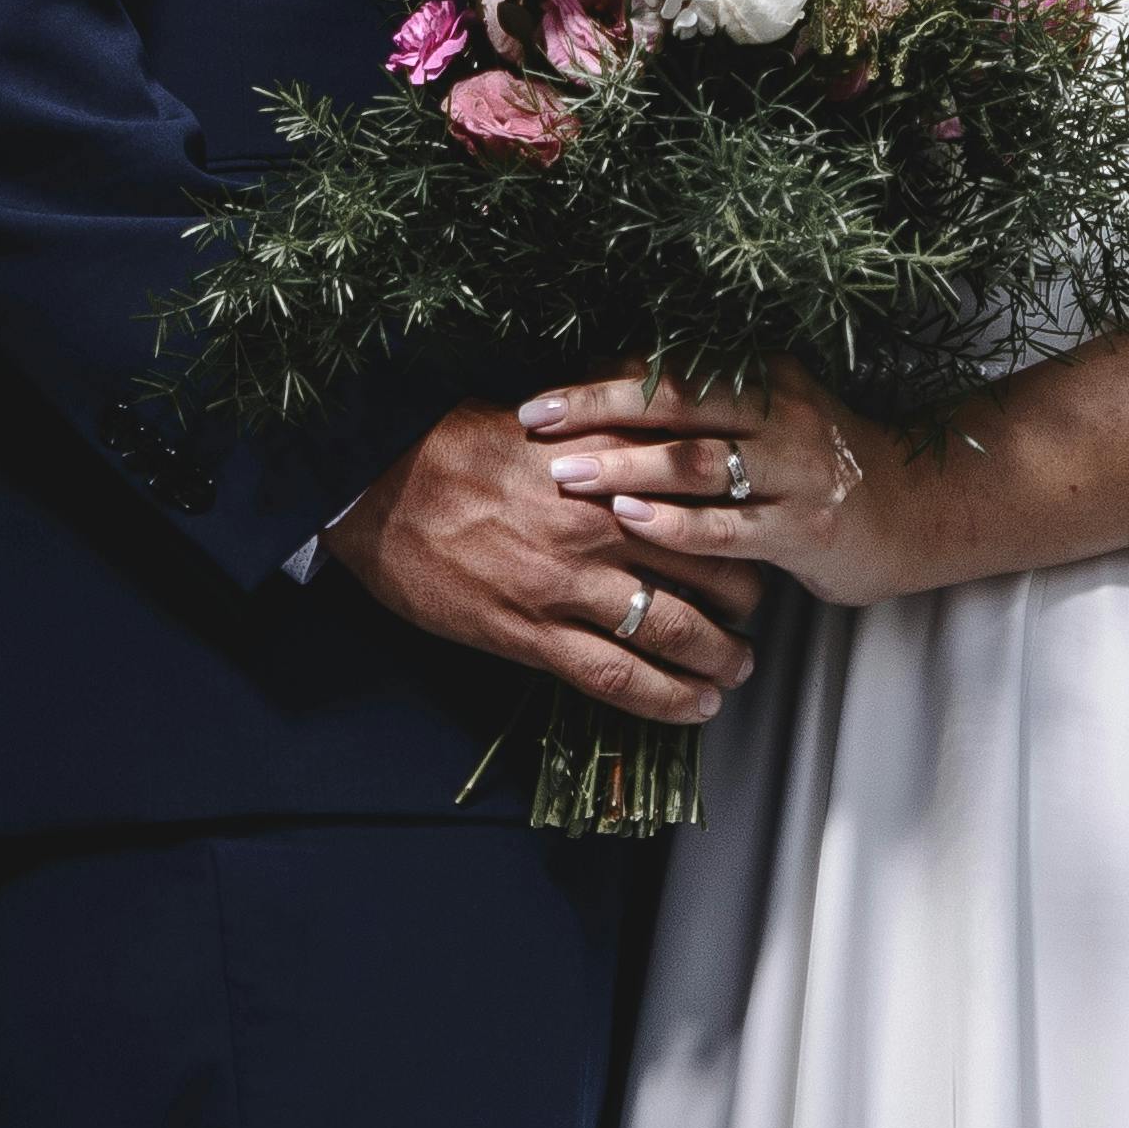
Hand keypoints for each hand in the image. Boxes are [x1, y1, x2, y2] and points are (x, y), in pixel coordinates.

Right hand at [321, 398, 763, 722]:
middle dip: (745, 601)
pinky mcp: (531, 631)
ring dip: (719, 658)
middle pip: (709, 568)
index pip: (705, 497)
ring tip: (736, 670)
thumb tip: (654, 427)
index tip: (755, 539)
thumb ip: (607, 432)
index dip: (741, 524)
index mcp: (607, 461)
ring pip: (675, 631)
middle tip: (755, 615)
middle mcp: (600, 520)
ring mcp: (568, 581)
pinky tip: (694, 707)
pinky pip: (617, 676)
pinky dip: (666, 698)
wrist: (373, 485)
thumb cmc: (448, 446)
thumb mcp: (543, 419)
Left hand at [531, 364, 933, 609]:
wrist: (914, 515)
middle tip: (538, 423)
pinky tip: (627, 520)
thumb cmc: (817, 466)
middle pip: (677, 402)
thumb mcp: (768, 418)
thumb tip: (606, 378)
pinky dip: (673, 523)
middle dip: (600, 410)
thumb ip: (700, 403)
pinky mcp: (806, 529)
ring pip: (697, 462)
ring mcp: (797, 471)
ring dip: (625, 466)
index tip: (543, 397)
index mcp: (767, 377)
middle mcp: (783, 414)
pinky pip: (728, 527)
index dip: (604, 380)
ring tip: (566, 474)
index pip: (674, 369)